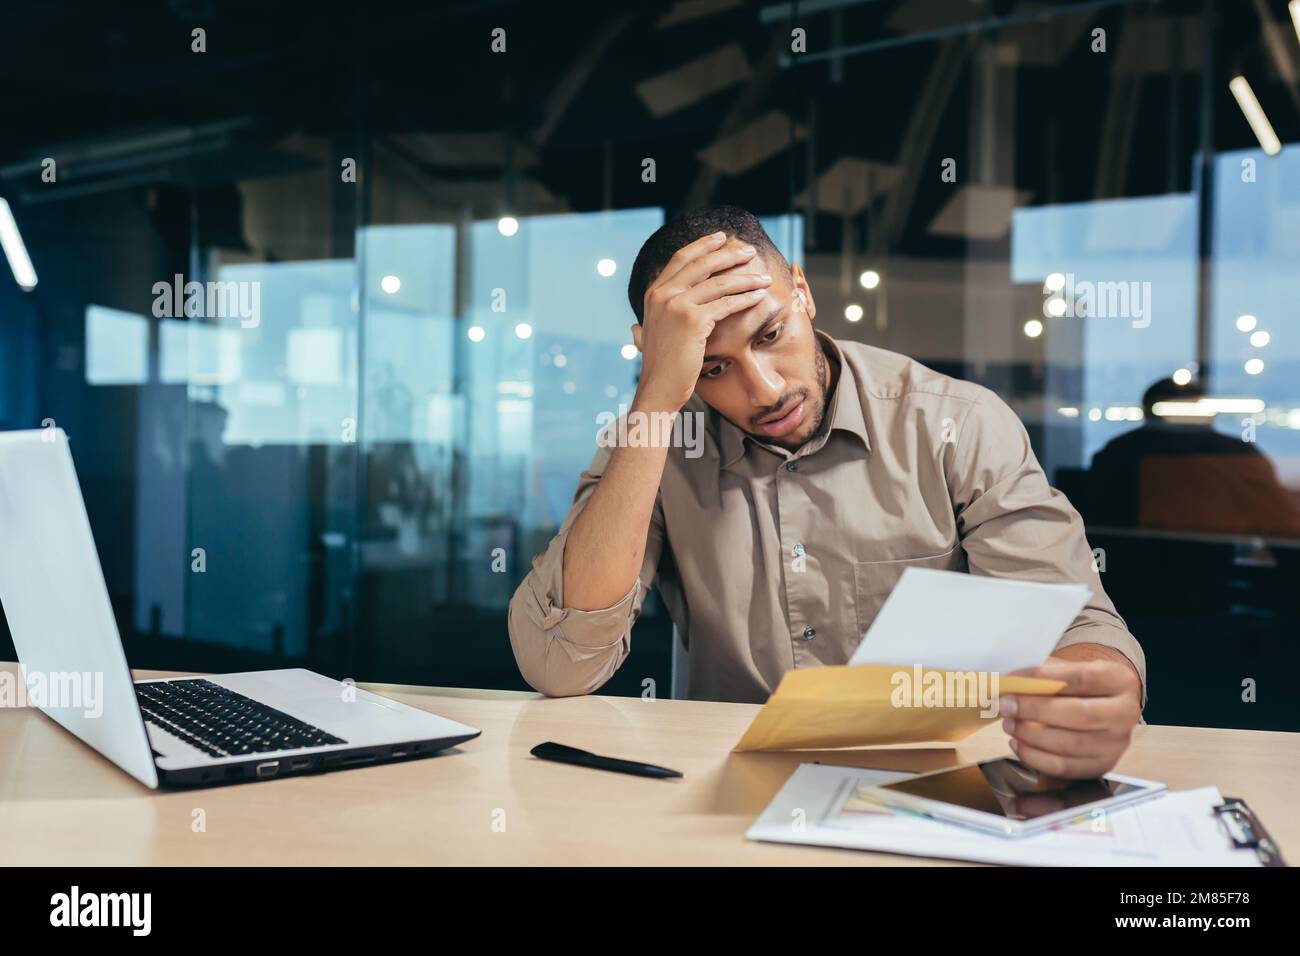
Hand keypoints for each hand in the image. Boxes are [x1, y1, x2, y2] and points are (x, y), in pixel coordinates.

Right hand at [630, 232, 771, 411]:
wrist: (658, 388)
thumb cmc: (663, 364)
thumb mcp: (656, 329)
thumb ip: (660, 311)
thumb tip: (660, 299)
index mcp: (654, 293)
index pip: (681, 258)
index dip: (703, 246)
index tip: (721, 238)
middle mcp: (663, 294)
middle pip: (702, 264)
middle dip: (729, 254)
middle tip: (749, 252)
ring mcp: (676, 305)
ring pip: (719, 283)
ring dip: (745, 278)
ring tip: (763, 277)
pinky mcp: (693, 320)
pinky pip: (726, 303)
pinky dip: (746, 298)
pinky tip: (759, 296)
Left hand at [999, 657, 1141, 778]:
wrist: (1102, 707)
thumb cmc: (1079, 686)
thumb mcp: (1068, 670)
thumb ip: (1043, 674)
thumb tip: (1008, 682)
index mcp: (1120, 681)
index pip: (1082, 678)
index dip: (1043, 678)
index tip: (1012, 678)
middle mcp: (1125, 714)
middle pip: (1079, 714)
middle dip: (1034, 710)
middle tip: (1005, 705)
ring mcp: (1116, 744)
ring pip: (1070, 744)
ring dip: (1031, 735)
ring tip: (1008, 723)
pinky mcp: (1102, 766)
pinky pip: (1064, 768)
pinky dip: (1034, 757)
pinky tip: (1018, 743)